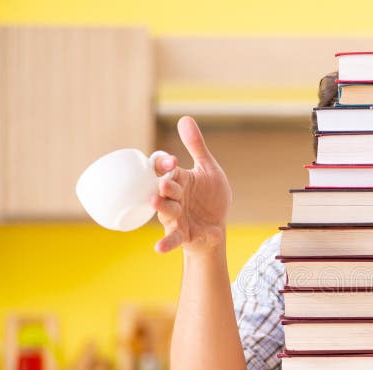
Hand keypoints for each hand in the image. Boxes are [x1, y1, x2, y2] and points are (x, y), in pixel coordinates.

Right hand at [150, 116, 231, 254]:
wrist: (216, 225)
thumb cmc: (209, 196)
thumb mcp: (208, 169)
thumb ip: (197, 147)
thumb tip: (185, 118)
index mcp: (178, 178)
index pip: (165, 168)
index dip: (165, 164)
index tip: (171, 160)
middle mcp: (173, 197)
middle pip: (164, 190)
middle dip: (165, 186)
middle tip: (164, 183)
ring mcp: (176, 216)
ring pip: (166, 211)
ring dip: (162, 207)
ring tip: (156, 202)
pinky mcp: (182, 234)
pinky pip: (172, 238)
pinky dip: (165, 243)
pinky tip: (158, 249)